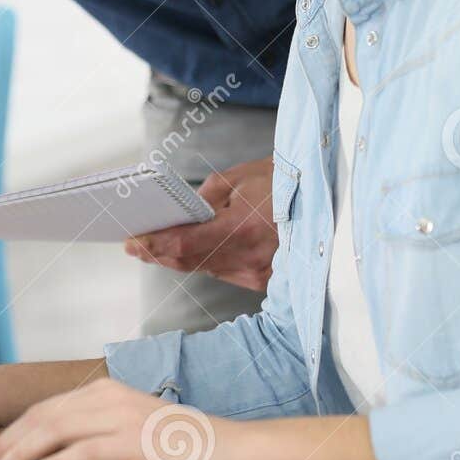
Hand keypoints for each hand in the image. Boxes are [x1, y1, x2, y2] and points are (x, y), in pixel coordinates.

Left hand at [0, 378, 235, 459]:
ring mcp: (121, 415)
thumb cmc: (181, 449)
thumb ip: (94, 438)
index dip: (12, 433)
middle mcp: (108, 396)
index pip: (45, 410)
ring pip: (54, 432)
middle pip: (42, 418)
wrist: (230, 450)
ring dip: (18, 455)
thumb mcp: (130, 435)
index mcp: (105, 392)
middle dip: (5, 444)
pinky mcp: (133, 439)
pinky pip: (82, 452)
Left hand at [124, 156, 276, 289]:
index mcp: (242, 231)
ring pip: (207, 269)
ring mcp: (259, 275)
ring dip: (179, 259)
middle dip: (159, 253)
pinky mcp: (265, 281)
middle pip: (191, 262)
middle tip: (134, 246)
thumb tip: (181, 214)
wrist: (327, 200)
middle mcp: (249, 260)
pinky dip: (206, 261)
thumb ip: (206, 198)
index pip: (184, 244)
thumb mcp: (241, 178)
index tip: (132, 241)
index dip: (154, 245)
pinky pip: (226, 272)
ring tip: (153, 248)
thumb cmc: (285, 181)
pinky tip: (190, 252)